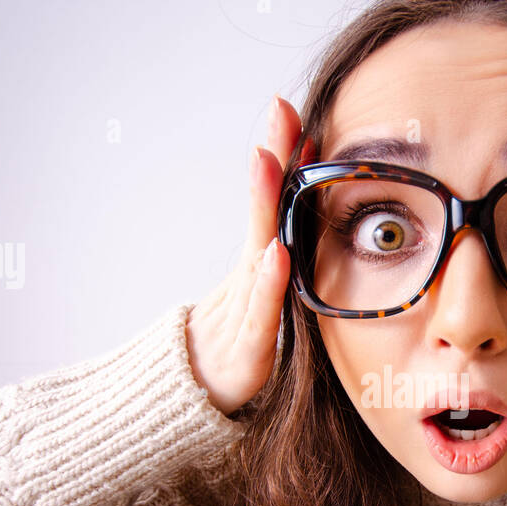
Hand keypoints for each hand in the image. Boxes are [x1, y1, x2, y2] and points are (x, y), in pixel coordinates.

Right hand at [186, 96, 312, 415]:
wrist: (191, 397)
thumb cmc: (236, 342)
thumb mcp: (266, 298)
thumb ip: (285, 260)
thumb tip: (315, 219)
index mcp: (259, 262)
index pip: (276, 202)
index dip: (286, 158)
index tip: (298, 108)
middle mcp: (249, 276)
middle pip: (262, 210)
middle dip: (271, 159)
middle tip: (279, 109)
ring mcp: (244, 308)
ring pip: (255, 249)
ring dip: (262, 203)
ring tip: (268, 159)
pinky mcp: (247, 349)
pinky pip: (260, 312)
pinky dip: (266, 281)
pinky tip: (276, 252)